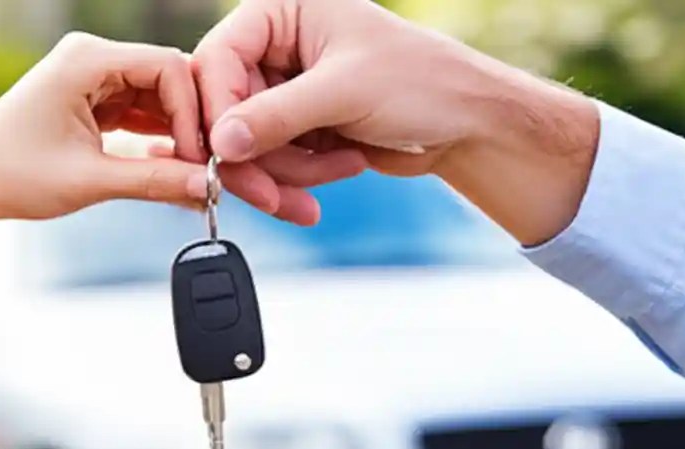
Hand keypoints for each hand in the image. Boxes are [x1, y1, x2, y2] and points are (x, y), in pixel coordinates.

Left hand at [0, 32, 209, 220]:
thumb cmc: (7, 171)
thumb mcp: (88, 180)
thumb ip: (153, 181)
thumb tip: (203, 186)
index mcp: (86, 60)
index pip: (168, 68)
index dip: (193, 113)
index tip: (200, 156)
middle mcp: (91, 59)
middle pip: (167, 80)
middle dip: (189, 124)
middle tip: (205, 169)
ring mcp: (91, 79)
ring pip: (157, 99)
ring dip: (175, 135)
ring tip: (191, 175)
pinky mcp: (91, 102)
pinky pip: (139, 114)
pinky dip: (156, 141)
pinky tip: (169, 169)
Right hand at [193, 0, 597, 238]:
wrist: (466, 124)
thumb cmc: (422, 82)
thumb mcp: (344, 91)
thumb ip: (276, 115)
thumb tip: (221, 141)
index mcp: (283, 12)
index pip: (219, 58)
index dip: (217, 109)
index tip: (225, 152)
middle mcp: (277, 47)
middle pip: (226, 110)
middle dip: (256, 157)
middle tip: (271, 194)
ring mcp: (285, 90)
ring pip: (246, 145)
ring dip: (287, 171)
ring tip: (339, 167)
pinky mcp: (295, 128)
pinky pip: (270, 163)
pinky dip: (298, 178)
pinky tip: (342, 168)